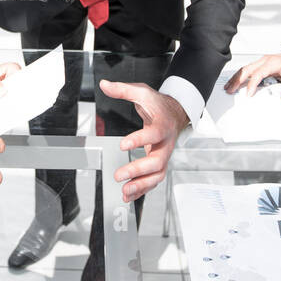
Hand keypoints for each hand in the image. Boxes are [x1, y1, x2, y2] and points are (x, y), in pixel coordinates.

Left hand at [97, 80, 189, 202]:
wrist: (175, 114)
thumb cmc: (158, 105)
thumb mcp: (142, 92)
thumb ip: (123, 90)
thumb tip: (105, 85)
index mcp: (162, 125)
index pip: (154, 134)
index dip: (140, 140)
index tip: (123, 144)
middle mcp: (165, 144)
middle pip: (157, 161)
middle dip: (138, 170)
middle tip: (119, 175)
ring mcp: (163, 156)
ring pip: (157, 175)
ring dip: (141, 185)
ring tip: (125, 191)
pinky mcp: (159, 164)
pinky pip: (153, 180)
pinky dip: (142, 189)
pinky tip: (127, 195)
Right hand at [225, 45, 280, 98]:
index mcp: (272, 62)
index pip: (259, 73)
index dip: (252, 84)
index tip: (249, 94)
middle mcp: (265, 60)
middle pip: (247, 69)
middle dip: (237, 80)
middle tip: (229, 89)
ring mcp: (262, 61)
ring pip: (245, 68)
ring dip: (236, 78)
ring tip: (228, 87)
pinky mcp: (261, 64)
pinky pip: (248, 69)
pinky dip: (241, 76)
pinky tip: (236, 82)